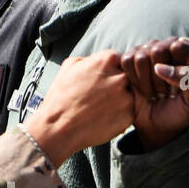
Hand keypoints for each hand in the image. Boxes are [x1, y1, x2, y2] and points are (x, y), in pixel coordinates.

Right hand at [25, 50, 133, 165]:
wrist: (59, 128)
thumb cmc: (61, 98)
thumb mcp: (69, 67)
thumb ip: (89, 59)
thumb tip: (97, 60)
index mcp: (107, 60)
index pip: (119, 60)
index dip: (109, 71)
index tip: (101, 80)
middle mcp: (120, 77)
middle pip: (127, 77)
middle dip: (116, 85)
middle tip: (101, 96)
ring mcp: (127, 97)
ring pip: (129, 95)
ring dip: (119, 100)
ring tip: (100, 108)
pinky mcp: (129, 116)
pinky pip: (128, 112)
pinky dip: (119, 115)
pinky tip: (103, 118)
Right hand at [120, 37, 188, 149]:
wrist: (159, 126)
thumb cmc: (181, 112)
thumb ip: (188, 81)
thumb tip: (160, 68)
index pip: (181, 46)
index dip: (177, 68)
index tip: (179, 87)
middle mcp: (169, 46)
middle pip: (158, 50)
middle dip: (160, 79)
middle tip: (165, 92)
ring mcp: (148, 50)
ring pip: (141, 56)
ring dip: (147, 82)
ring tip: (154, 92)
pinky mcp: (130, 59)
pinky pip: (126, 61)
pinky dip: (133, 79)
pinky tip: (141, 89)